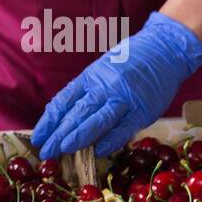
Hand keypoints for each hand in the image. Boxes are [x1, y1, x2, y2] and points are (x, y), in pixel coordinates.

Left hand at [30, 11, 201, 158]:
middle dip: (58, 134)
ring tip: (62, 151)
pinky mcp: (142, 110)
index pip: (63, 101)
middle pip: (76, 113)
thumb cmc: (130, 61)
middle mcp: (103, 87)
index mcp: (90, 77)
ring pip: (96, 120)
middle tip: (45, 150)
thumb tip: (66, 118)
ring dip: (77, 137)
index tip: (38, 136)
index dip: (49, 121)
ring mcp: (123, 99)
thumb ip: (87, 92)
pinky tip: (97, 151)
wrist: (163, 49)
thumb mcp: (102, 70)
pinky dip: (110, 141)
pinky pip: (123, 128)